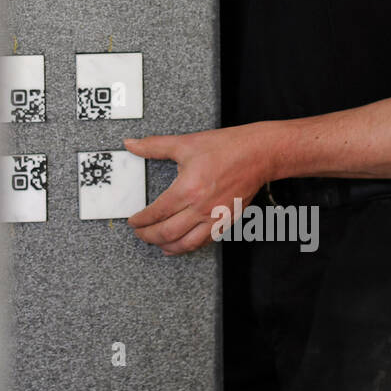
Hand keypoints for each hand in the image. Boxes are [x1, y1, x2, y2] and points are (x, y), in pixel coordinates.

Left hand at [123, 124, 274, 253]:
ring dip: (167, 247)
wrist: (259, 154)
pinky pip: (205, 241)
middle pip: (167, 233)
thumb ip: (154, 146)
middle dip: (148, 236)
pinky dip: (189, 246)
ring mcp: (216, 217)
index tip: (133, 221)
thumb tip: (131, 144)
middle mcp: (201, 208)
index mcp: (188, 189)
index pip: (156, 213)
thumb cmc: (226, 147)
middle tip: (139, 234)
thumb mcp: (185, 143)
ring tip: (156, 243)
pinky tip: (181, 245)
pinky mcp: (227, 221)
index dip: (140, 220)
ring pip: (186, 244)